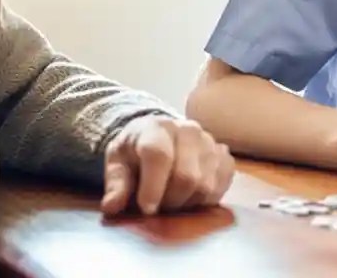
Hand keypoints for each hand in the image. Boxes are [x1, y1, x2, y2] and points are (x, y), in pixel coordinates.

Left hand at [100, 115, 234, 215]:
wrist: (160, 136)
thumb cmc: (136, 151)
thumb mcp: (117, 163)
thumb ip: (116, 183)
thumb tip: (112, 206)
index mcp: (157, 127)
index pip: (159, 155)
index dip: (153, 187)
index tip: (146, 209)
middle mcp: (189, 130)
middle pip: (186, 177)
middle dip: (170, 201)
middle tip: (158, 206)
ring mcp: (210, 143)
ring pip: (205, 187)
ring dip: (187, 203)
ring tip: (172, 199)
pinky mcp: (224, 157)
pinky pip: (221, 187)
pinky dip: (205, 200)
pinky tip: (190, 195)